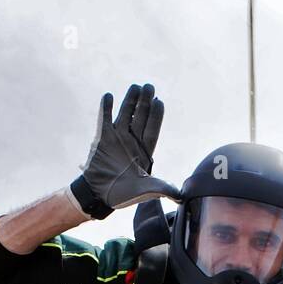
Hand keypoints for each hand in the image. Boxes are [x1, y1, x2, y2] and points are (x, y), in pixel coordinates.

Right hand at [73, 83, 179, 216]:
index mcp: (144, 151)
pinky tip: (109, 96)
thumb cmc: (124, 195)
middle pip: (141, 118)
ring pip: (125, 115)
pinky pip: (104, 119)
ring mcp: (117, 138)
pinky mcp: (102, 138)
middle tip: (149, 86)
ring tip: (134, 87)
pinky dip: (105, 108)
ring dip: (129, 101)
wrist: (100, 195)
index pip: (152, 129)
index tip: (159, 101)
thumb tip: (182, 196)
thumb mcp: (147, 191)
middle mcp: (132, 141)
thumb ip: (164, 189)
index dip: (156, 116)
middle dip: (145, 103)